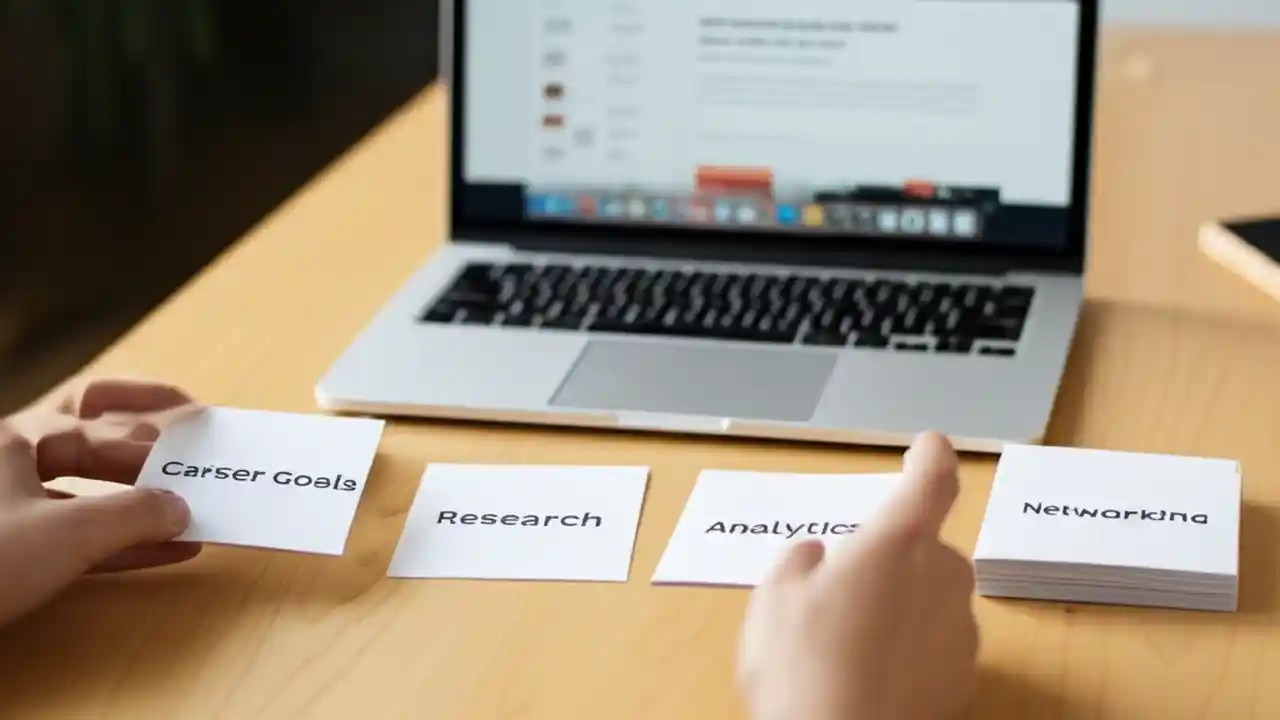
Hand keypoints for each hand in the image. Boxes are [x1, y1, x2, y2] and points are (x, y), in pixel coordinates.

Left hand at [0, 378, 200, 625]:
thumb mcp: (68, 534)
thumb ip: (134, 514)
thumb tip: (178, 508)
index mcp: (12, 440)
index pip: (99, 430)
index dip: (152, 449)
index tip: (194, 462)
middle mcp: (6, 464)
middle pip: (85, 435)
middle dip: (139, 437)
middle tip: (188, 429)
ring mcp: (4, 510)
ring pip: (82, 490)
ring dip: (134, 497)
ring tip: (184, 500)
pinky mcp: (7, 555)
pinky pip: (74, 536)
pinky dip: (118, 542)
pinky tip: (161, 551)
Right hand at [738, 432, 978, 719]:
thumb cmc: (803, 668)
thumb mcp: (774, 598)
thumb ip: (799, 563)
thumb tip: (815, 557)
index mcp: (898, 541)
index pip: (933, 478)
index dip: (931, 455)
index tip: (930, 445)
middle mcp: (942, 580)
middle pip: (926, 549)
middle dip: (894, 559)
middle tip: (843, 588)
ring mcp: (959, 634)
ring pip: (932, 601)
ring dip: (901, 608)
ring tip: (845, 645)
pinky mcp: (962, 682)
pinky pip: (936, 648)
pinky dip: (910, 652)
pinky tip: (867, 675)